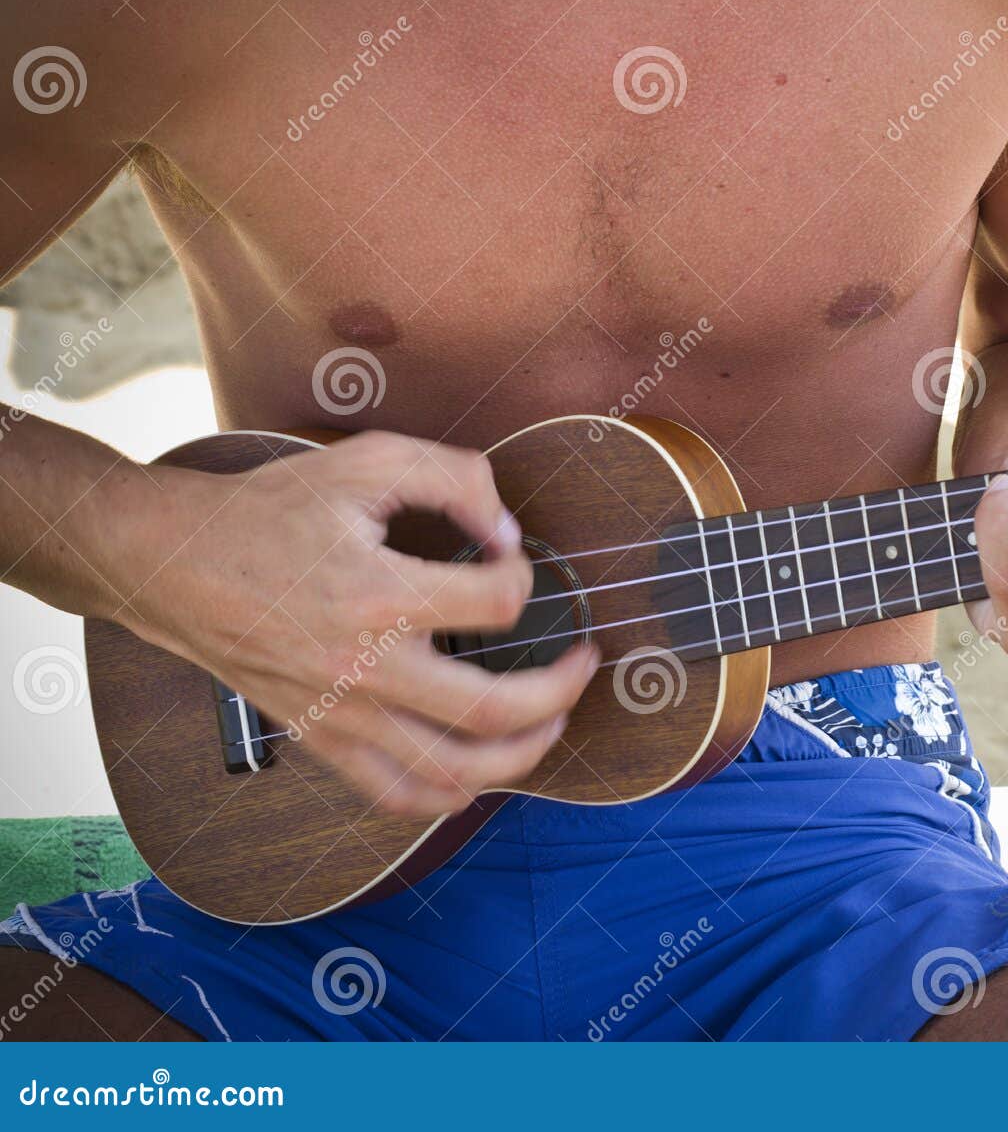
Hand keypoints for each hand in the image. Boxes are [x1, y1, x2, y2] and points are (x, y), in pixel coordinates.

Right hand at [121, 431, 598, 815]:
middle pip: (495, 710)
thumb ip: (455, 478)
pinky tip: (480, 771)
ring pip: (455, 770)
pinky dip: (450, 796)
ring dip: (523, 755)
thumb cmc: (271, 510)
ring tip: (553, 722)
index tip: (514, 564)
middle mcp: (365, 667)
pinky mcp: (323, 740)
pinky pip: (398, 795)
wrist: (173, 565)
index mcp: (379, 594)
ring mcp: (343, 715)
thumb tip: (509, 535)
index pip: (498, 604)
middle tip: (586, 664)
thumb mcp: (367, 460)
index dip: (527, 578)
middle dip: (562, 691)